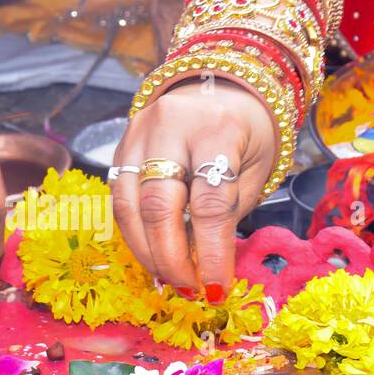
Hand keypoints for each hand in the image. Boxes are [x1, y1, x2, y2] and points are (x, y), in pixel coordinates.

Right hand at [111, 79, 274, 297]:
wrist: (221, 85)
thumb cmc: (246, 132)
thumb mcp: (254, 169)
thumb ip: (225, 215)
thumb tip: (200, 269)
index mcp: (216, 129)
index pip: (208, 203)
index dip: (211, 253)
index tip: (216, 288)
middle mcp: (170, 126)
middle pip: (159, 206)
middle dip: (171, 258)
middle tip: (189, 290)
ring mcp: (138, 133)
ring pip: (129, 206)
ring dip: (147, 252)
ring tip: (169, 278)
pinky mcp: (121, 145)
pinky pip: (119, 199)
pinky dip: (135, 233)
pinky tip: (152, 253)